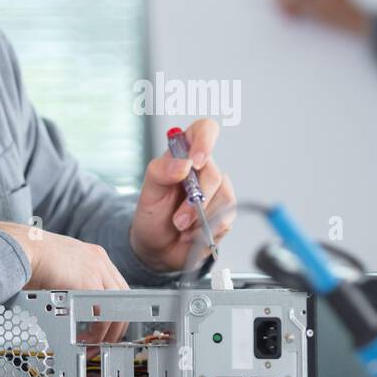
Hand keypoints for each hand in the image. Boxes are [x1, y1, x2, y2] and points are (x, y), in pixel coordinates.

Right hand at [0, 222, 127, 341]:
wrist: (21, 248)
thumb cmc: (30, 258)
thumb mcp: (58, 266)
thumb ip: (71, 281)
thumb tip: (72, 304)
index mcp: (93, 255)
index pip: (115, 286)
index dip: (113, 307)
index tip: (107, 323)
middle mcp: (99, 260)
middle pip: (122, 297)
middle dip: (116, 322)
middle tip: (105, 340)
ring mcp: (96, 269)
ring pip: (115, 307)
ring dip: (107, 330)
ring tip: (95, 344)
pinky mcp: (89, 282)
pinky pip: (102, 312)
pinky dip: (98, 330)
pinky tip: (87, 338)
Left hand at [128, 118, 236, 272]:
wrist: (158, 246)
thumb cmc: (153, 213)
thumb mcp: (149, 191)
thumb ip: (161, 172)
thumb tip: (183, 163)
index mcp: (185, 153)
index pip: (205, 130)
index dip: (205, 141)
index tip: (196, 162)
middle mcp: (204, 168)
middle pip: (213, 174)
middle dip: (195, 202)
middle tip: (178, 218)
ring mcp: (217, 190)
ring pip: (223, 198)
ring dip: (199, 219)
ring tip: (181, 227)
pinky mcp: (225, 211)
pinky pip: (226, 217)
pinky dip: (207, 230)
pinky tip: (192, 233)